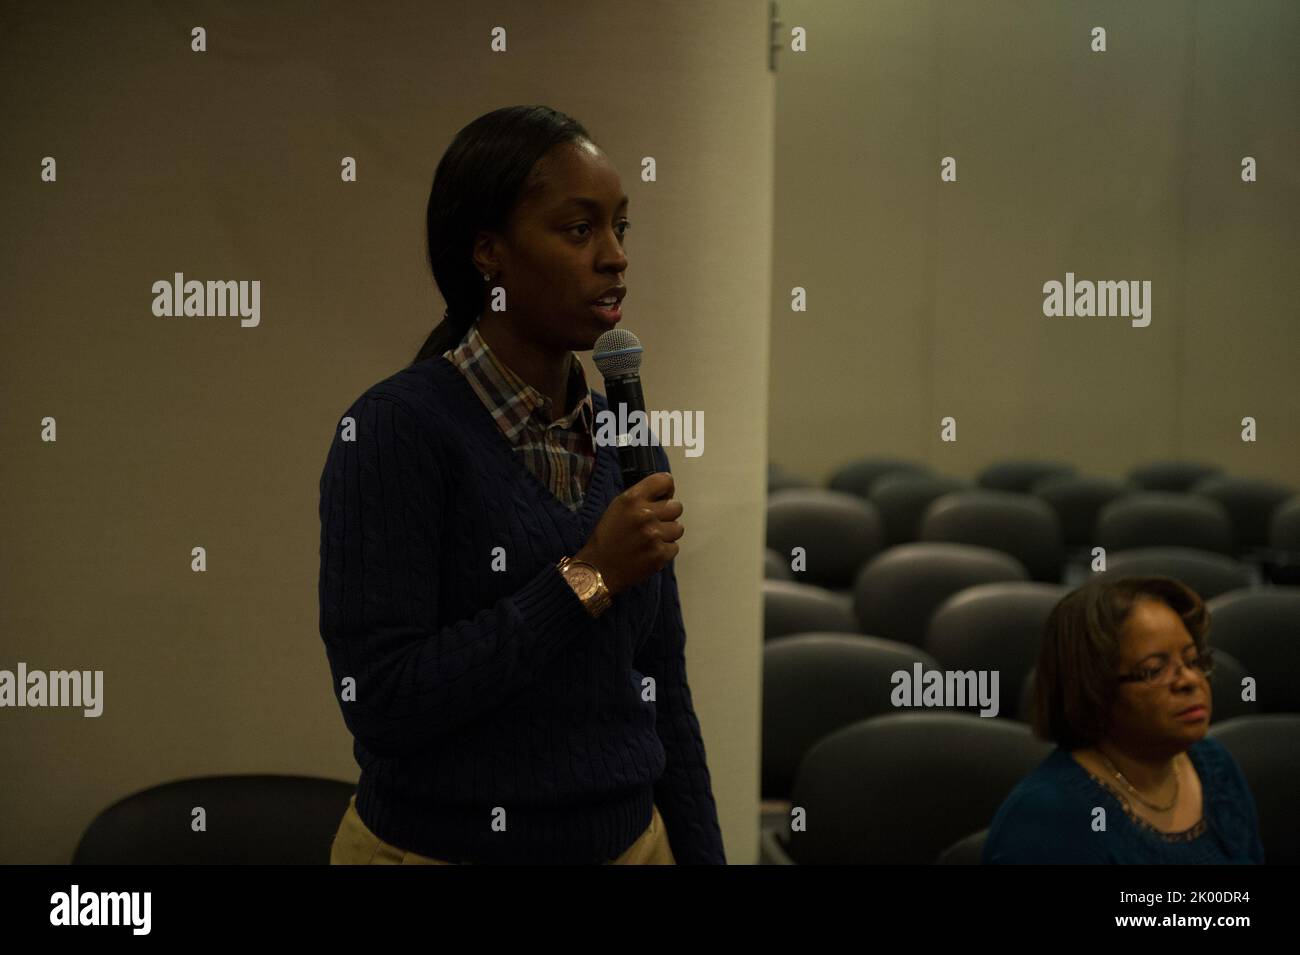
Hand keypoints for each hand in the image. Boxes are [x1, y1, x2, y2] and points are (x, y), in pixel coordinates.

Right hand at [575, 472, 682, 595]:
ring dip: (667, 534)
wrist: (599, 568)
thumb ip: (642, 498)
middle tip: (653, 524)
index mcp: (633, 498)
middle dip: (667, 515)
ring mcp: (654, 536)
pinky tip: (649, 552)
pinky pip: (674, 547)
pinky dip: (664, 551)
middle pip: (677, 507)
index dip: (666, 490)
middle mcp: (646, 514)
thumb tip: (667, 495)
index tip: (661, 499)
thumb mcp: (618, 507)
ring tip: (650, 540)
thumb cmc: (608, 535)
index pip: (665, 481)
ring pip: (678, 528)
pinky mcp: (660, 555)